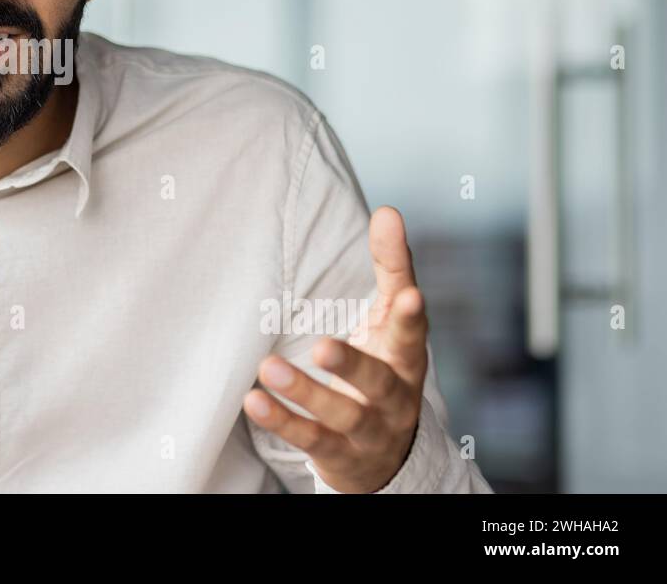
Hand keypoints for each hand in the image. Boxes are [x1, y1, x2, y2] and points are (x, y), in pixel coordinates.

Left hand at [243, 205, 427, 492]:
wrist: (387, 455)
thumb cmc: (386, 367)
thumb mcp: (389, 320)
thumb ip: (391, 268)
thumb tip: (389, 211)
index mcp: (406, 358)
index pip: (412, 333)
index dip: (412, 316)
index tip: (411, 294)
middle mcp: (394, 397)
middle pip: (379, 381)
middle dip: (353, 364)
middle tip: (322, 346)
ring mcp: (368, 429)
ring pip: (342, 414)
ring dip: (305, 392)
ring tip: (268, 368)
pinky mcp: (339, 454)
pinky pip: (311, 439)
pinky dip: (283, 420)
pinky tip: (254, 401)